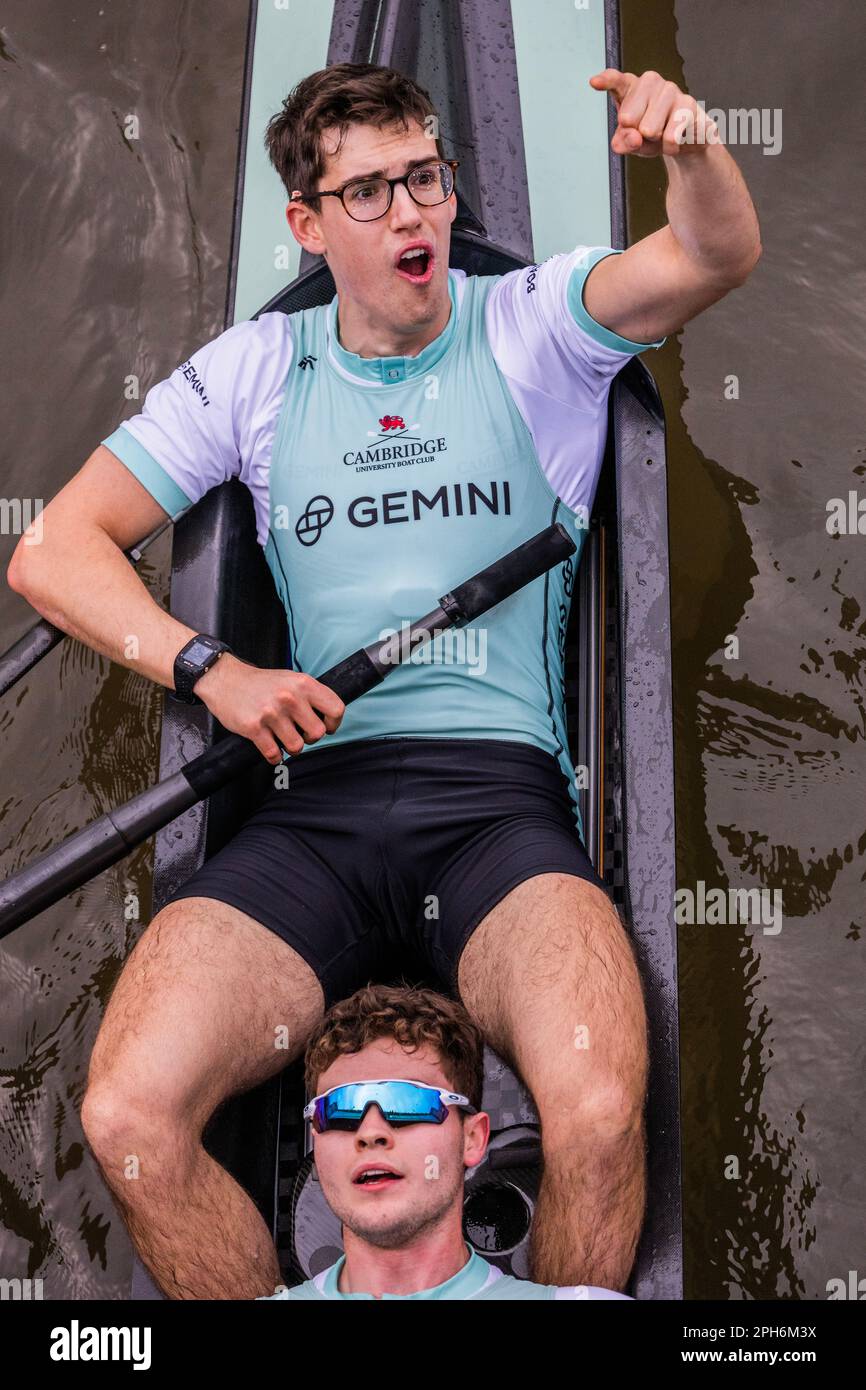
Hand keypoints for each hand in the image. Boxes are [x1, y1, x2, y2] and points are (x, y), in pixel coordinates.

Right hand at [195, 653, 344, 763]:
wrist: (224, 679)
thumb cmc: (259, 683)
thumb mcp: (290, 679)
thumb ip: (309, 694)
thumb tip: (328, 716)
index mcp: (302, 683)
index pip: (335, 708)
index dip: (333, 723)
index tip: (325, 727)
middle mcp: (290, 697)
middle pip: (318, 733)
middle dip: (309, 738)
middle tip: (299, 733)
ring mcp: (271, 713)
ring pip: (296, 747)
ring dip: (290, 748)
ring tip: (282, 738)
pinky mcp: (254, 727)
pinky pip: (274, 754)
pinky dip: (274, 757)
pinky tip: (270, 748)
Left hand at [588, 69, 719, 158]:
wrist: (685, 141)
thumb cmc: (653, 135)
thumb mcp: (631, 142)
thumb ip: (623, 141)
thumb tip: (633, 137)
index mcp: (631, 87)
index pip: (615, 81)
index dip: (605, 82)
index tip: (594, 83)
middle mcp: (650, 81)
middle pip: (627, 118)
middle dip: (636, 134)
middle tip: (647, 131)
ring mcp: (670, 89)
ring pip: (649, 129)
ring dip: (655, 141)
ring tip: (662, 134)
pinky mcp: (688, 103)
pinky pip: (670, 137)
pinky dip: (669, 147)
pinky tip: (675, 139)